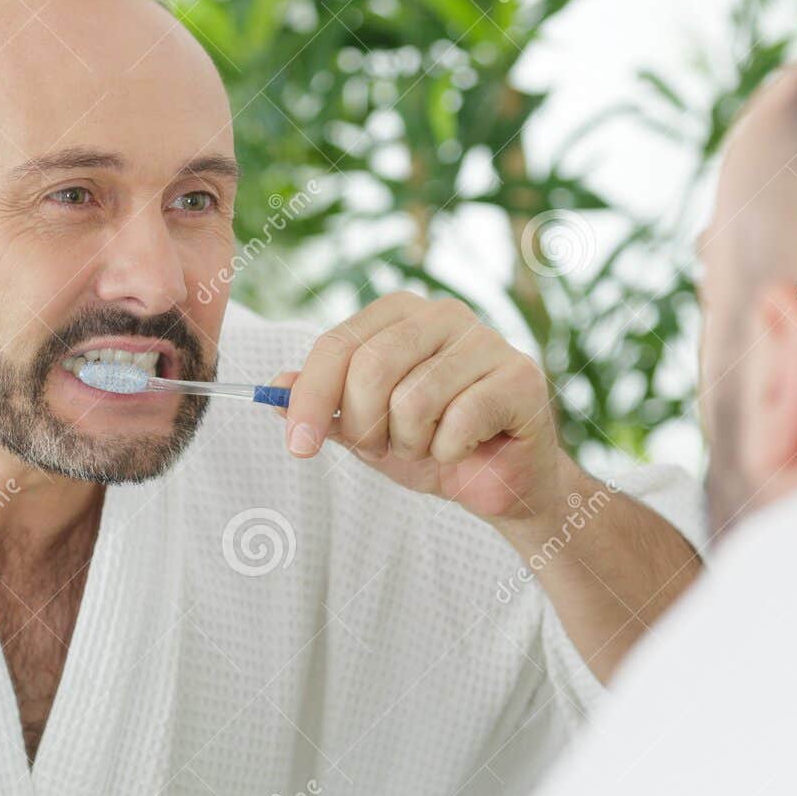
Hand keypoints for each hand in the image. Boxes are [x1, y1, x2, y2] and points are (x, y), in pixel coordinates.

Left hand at [270, 292, 567, 521]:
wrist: (497, 482)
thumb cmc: (432, 445)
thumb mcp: (365, 429)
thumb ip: (324, 404)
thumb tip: (276, 386)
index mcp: (400, 313)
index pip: (338, 344)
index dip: (311, 398)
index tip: (298, 445)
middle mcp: (443, 314)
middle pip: (372, 367)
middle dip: (366, 426)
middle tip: (382, 449)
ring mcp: (487, 341)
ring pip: (415, 400)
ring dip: (413, 443)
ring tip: (433, 445)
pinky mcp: (520, 377)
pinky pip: (460, 421)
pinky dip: (450, 452)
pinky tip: (467, 448)